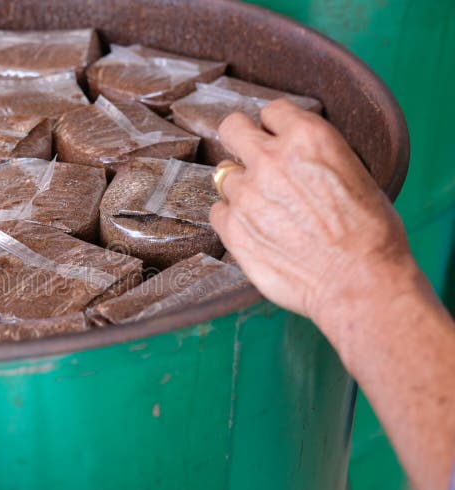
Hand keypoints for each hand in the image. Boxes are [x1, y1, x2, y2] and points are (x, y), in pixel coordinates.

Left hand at [209, 99, 416, 325]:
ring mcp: (246, 194)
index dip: (275, 127)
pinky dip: (231, 219)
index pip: (272, 111)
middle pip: (232, 129)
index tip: (278, 141)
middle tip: (251, 159)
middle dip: (241, 140)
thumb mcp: (353, 172)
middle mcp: (270, 159)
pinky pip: (217, 211)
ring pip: (224, 176)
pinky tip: (255, 231)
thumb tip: (291, 153)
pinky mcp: (232, 228)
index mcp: (307, 137)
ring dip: (241, 189)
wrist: (358, 281)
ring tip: (267, 211)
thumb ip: (313, 155)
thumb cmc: (370, 233)